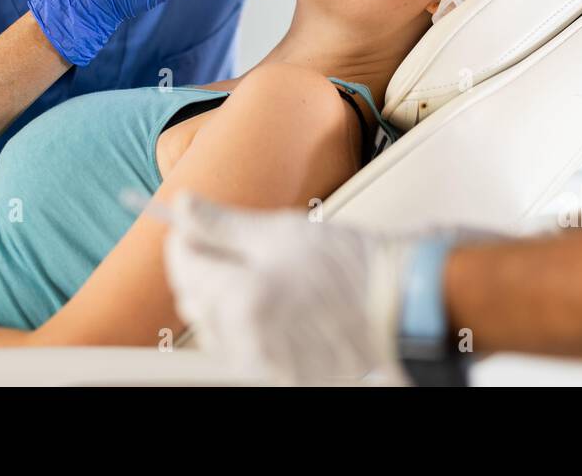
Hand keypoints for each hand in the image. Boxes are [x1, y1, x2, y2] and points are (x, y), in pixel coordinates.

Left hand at [163, 191, 424, 384]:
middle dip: (201, 266)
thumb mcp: (282, 231)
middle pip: (192, 297)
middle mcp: (242, 338)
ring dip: (220, 295)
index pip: (182, 265)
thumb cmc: (350, 267)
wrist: (399, 308)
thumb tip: (182, 206)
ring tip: (258, 272)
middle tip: (227, 241)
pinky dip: (242, 322)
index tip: (192, 221)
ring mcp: (259, 362)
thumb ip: (223, 222)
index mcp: (240, 298)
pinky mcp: (275, 375)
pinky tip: (271, 300)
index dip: (184, 236)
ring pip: (212, 325)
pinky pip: (238, 346)